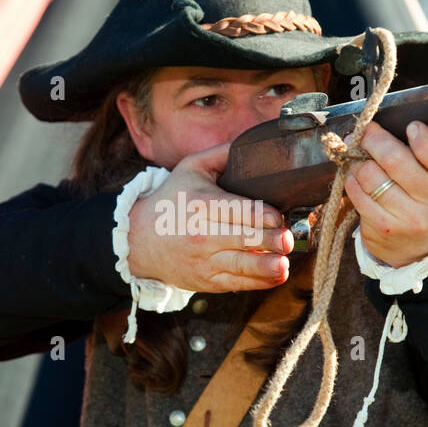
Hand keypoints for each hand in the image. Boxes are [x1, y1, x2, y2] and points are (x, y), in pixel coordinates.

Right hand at [127, 142, 293, 292]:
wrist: (139, 240)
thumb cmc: (171, 199)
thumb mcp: (190, 168)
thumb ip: (221, 154)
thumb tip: (252, 142)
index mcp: (202, 204)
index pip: (238, 210)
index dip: (262, 215)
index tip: (278, 217)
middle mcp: (202, 234)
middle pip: (243, 238)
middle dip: (270, 240)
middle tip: (288, 240)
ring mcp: (204, 260)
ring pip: (241, 265)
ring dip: (266, 267)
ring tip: (283, 266)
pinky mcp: (207, 280)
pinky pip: (236, 283)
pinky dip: (257, 282)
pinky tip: (275, 276)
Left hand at [344, 121, 427, 267]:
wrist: (425, 247)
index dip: (427, 143)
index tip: (412, 126)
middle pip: (398, 163)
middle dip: (376, 139)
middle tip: (368, 130)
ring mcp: (412, 222)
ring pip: (372, 176)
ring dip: (360, 158)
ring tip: (359, 150)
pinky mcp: (384, 229)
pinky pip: (358, 193)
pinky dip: (353, 177)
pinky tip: (356, 172)